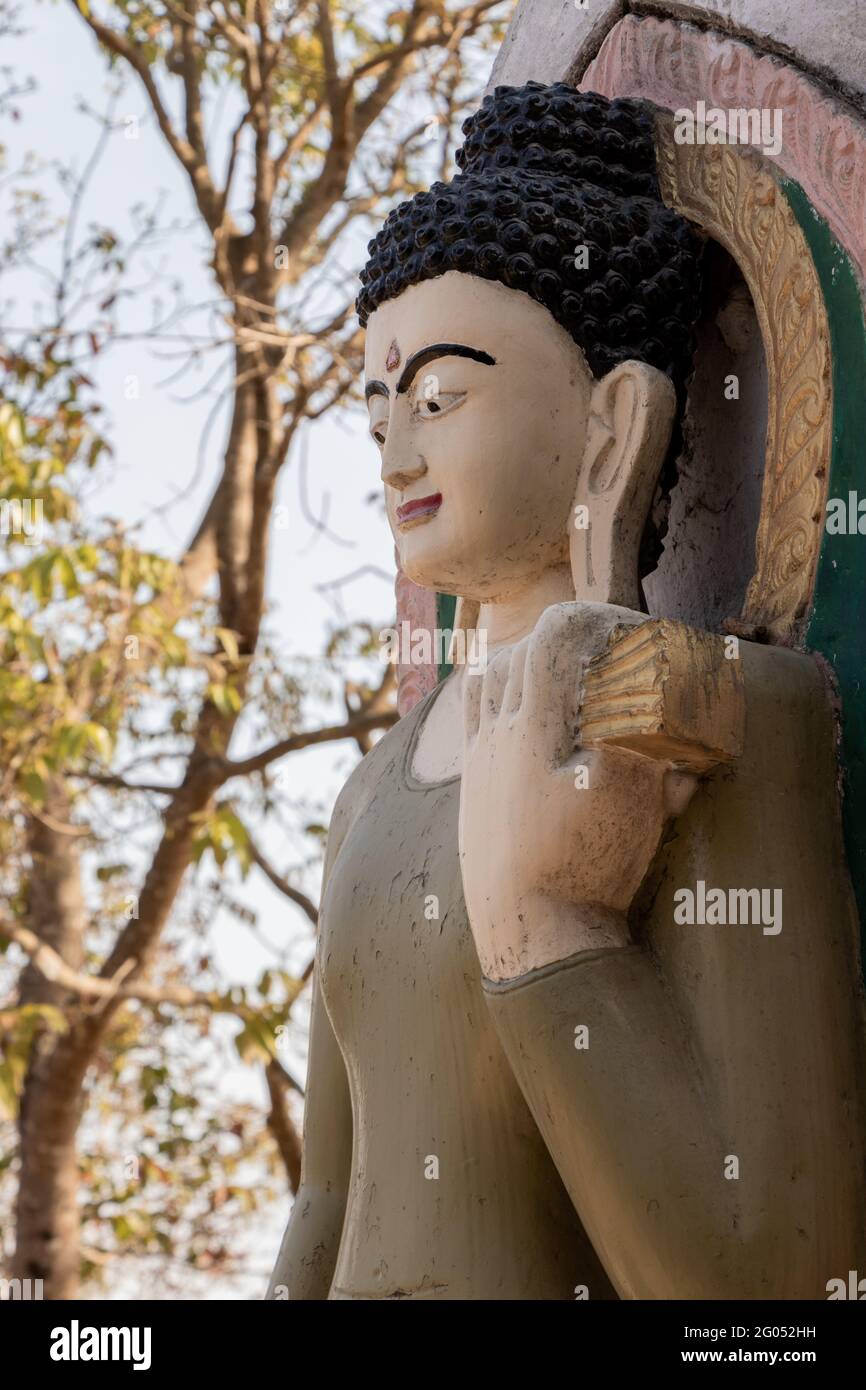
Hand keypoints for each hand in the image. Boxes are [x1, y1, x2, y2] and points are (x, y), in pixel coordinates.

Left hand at [458, 602, 695, 981]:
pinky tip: (526, 720)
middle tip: (604, 657)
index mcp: (534, 724)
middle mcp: (496, 732)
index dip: (595, 619)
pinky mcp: (472, 788)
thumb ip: (647, 738)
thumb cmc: (582, 865)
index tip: (629, 632)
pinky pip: (472, 718)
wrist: (527, 932)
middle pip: (517, 650)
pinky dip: (498, 698)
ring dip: (525, 666)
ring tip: (566, 681)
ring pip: (487, 680)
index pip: (554, 633)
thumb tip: (676, 707)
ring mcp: (478, 759)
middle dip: (563, 641)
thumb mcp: (630, 797)